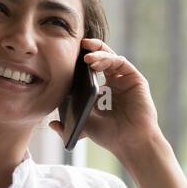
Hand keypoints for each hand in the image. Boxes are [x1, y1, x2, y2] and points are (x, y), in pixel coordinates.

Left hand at [47, 37, 164, 159]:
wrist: (130, 143)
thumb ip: (68, 124)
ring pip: (110, 57)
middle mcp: (114, 83)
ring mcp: (125, 80)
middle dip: (90, 49)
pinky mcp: (135, 79)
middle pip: (101, 58)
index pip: (89, 70)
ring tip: (86, 58)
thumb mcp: (84, 127)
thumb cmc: (110, 136)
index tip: (66, 56)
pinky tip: (95, 62)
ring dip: (97, 53)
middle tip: (78, 44)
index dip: (79, 62)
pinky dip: (108, 58)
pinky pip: (120, 62)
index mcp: (101, 92)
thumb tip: (51, 124)